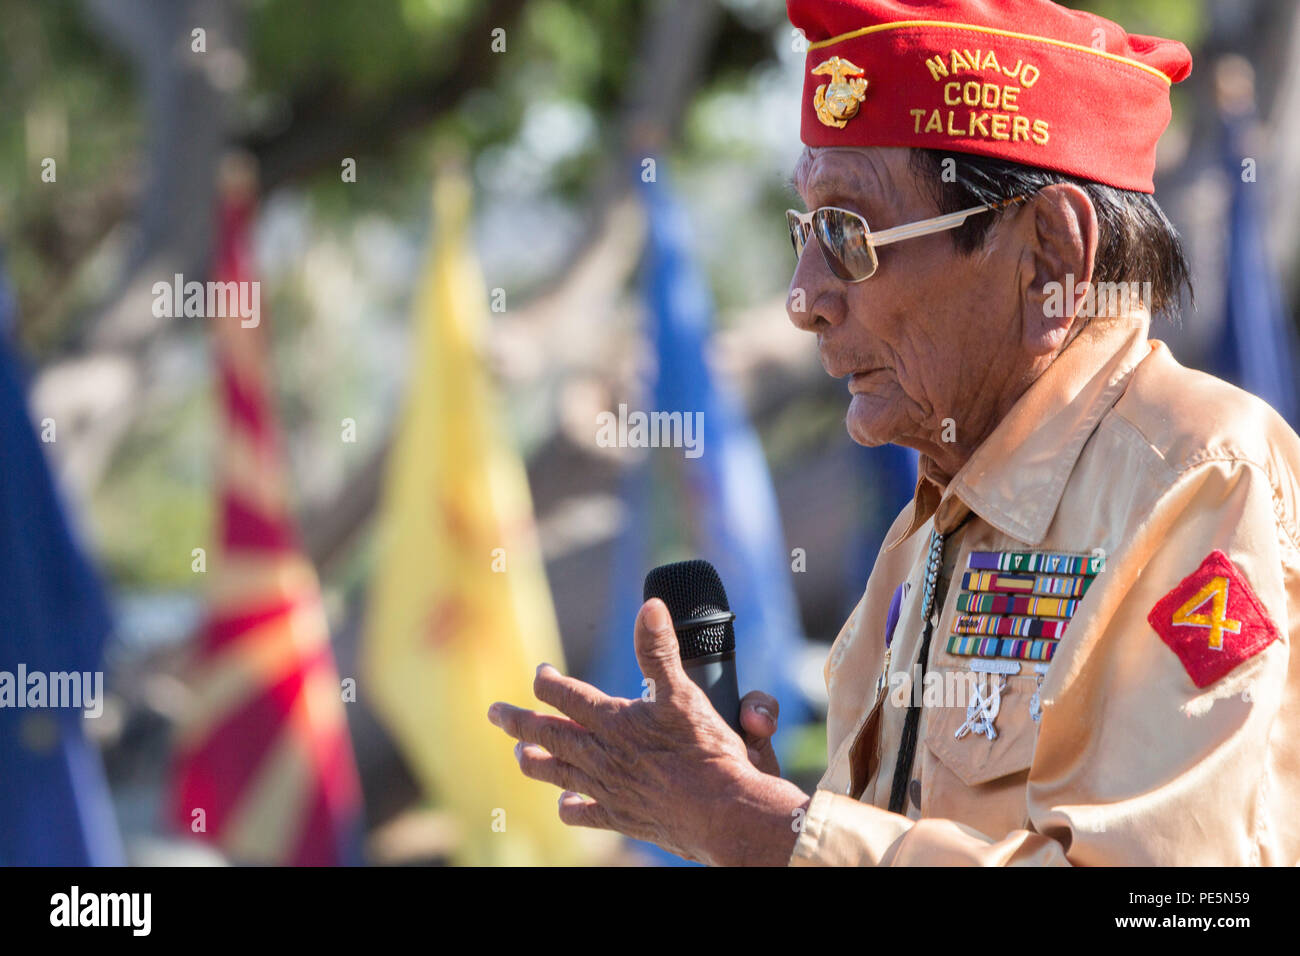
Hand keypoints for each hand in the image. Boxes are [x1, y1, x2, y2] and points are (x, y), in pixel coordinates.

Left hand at [487, 598, 807, 865]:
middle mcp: (601, 756)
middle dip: (519, 721)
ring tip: (518, 755)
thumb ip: (660, 650)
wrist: (720, 811)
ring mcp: (608, 789)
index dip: (549, 681)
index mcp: (612, 721)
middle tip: (494, 713)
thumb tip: (649, 607)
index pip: (566, 696)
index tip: (541, 672)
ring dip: (535, 761)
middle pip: (548, 734)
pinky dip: (572, 809)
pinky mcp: (621, 817)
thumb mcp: (683, 692)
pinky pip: (586, 814)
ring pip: (558, 773)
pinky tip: (564, 808)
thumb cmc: (704, 751)